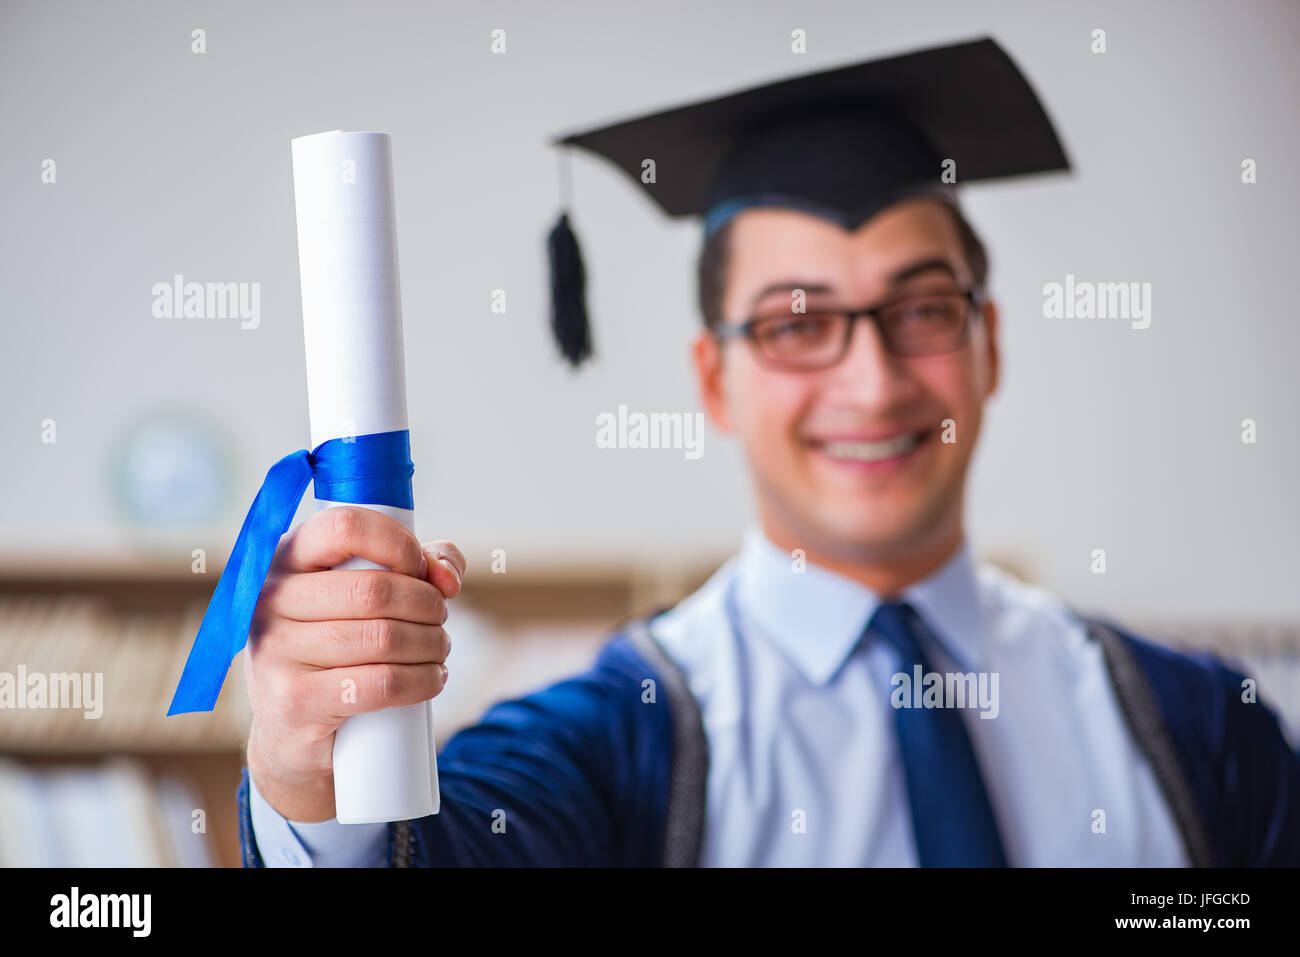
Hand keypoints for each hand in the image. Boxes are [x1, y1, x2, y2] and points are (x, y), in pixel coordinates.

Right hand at [243, 505, 464, 821]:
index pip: (345, 526)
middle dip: (428, 604)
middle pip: (375, 590)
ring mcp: (276, 653)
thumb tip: (447, 577)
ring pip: (384, 638)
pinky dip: (422, 681)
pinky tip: (433, 679)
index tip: (421, 570)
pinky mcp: (296, 702)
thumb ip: (417, 564)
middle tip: (439, 619)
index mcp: (286, 559)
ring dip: (432, 644)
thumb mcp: (364, 593)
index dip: (398, 544)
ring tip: (439, 650)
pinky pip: (380, 683)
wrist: (291, 733)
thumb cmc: (337, 648)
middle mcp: (270, 600)